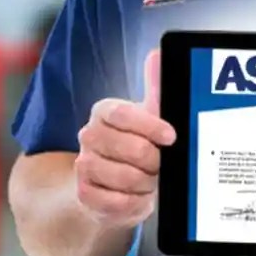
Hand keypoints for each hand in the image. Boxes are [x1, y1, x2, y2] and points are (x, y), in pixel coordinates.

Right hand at [74, 48, 176, 228]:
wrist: (112, 186)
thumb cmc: (135, 146)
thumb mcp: (149, 117)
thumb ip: (156, 87)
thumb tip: (157, 54)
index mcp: (104, 112)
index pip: (122, 113)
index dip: (149, 126)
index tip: (171, 136)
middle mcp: (89, 136)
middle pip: (127, 147)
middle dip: (154, 160)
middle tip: (162, 164)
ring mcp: (84, 165)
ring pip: (123, 176)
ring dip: (146, 182)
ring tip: (150, 180)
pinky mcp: (85, 194)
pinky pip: (116, 202)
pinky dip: (135, 202)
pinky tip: (138, 195)